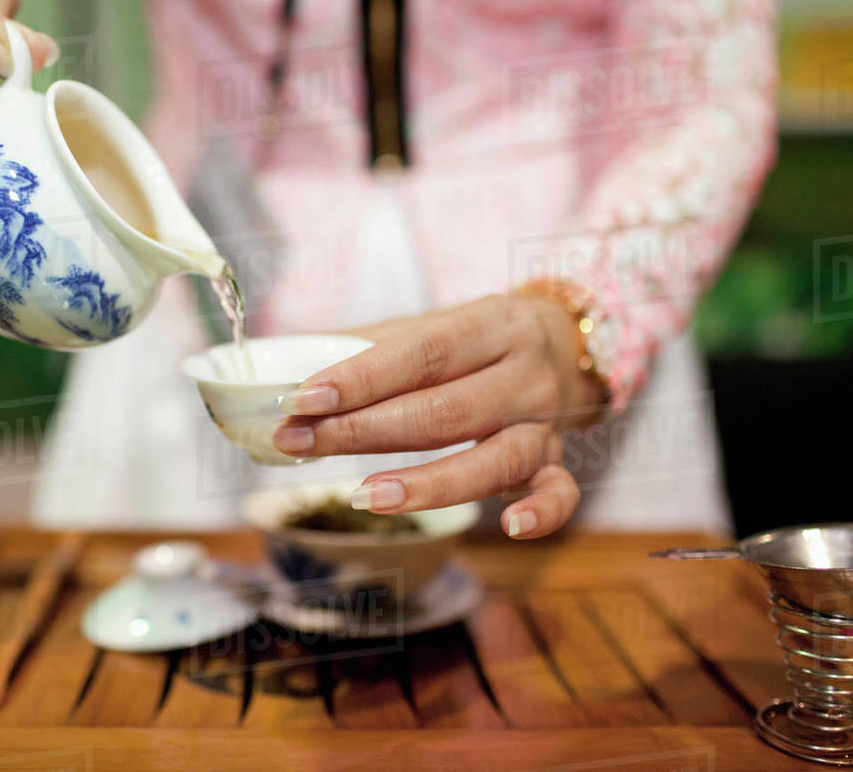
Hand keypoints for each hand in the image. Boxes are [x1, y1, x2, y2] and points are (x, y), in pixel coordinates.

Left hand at [273, 295, 605, 538]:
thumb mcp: (431, 324)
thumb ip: (368, 346)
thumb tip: (285, 369)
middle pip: (443, 410)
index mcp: (489, 325)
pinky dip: (541, 513)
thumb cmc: (475, 340)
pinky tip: (508, 527)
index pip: (421, 352)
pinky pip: (561, 494)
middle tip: (299, 444)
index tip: (303, 399)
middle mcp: (523, 374)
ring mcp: (545, 423)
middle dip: (363, 431)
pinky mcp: (558, 462)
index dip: (360, 377)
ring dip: (428, 484)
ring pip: (493, 459)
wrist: (567, 341)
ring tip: (363, 496)